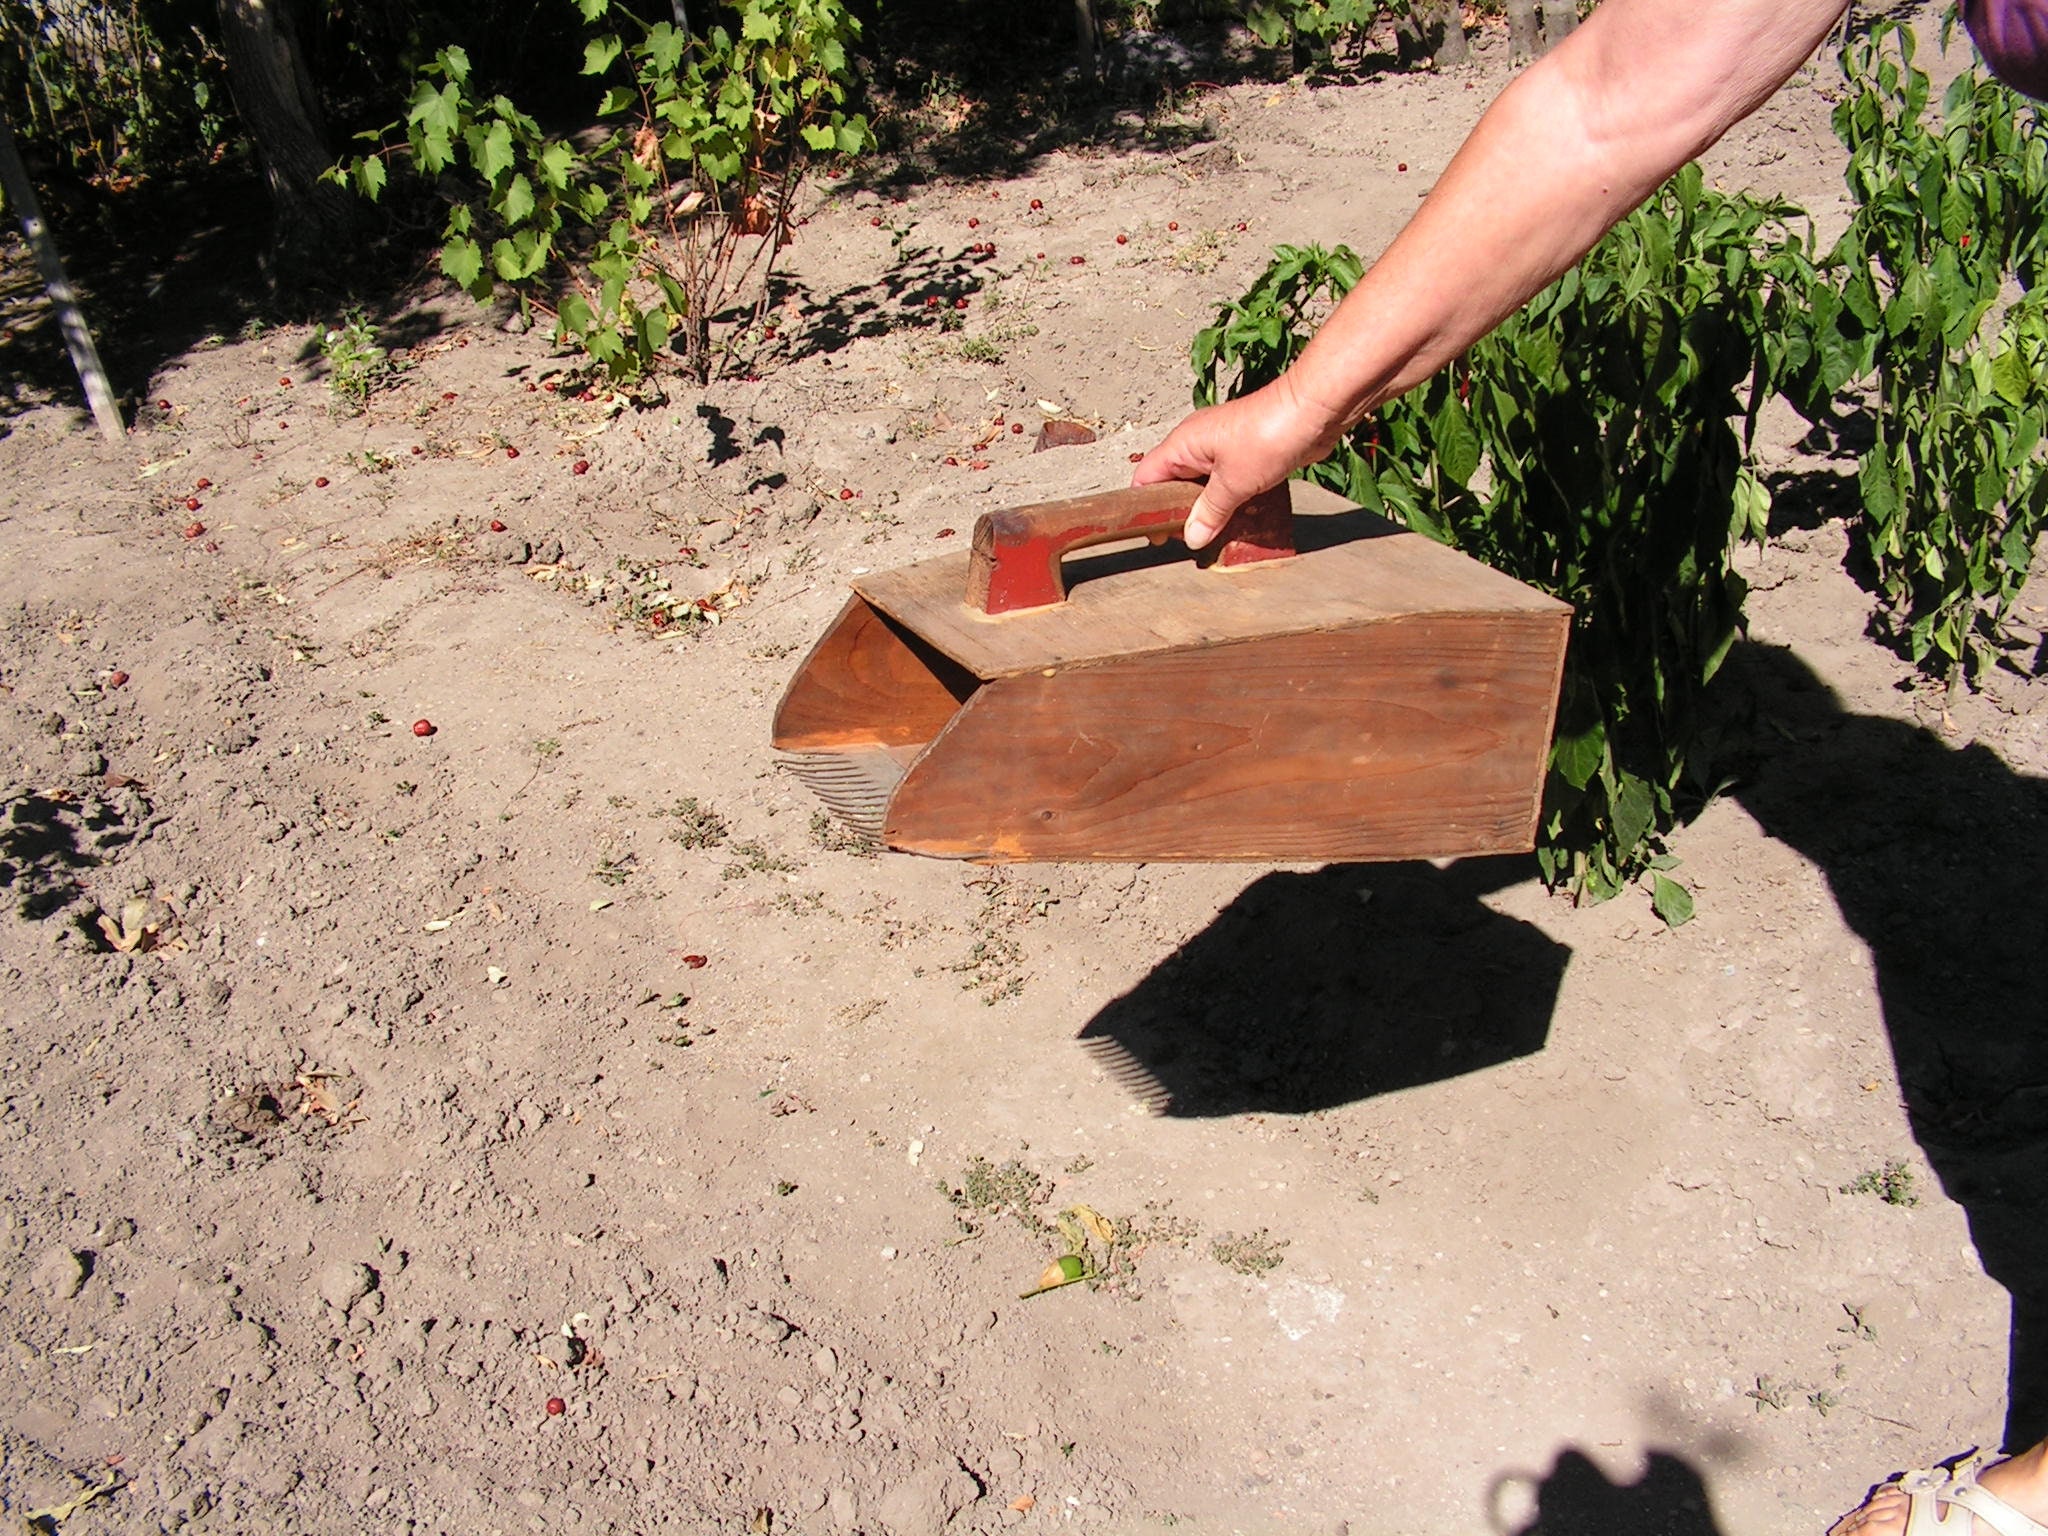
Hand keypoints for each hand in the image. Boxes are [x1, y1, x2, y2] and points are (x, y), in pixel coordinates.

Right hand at [1130, 375, 1342, 548]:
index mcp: (1183, 443)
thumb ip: (1209, 512)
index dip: (1147, 507)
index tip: (1158, 535)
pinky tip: (1238, 520)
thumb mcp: (1234, 483)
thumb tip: (1191, 538)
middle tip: (1190, 540)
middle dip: (1180, 512)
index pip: (1147, 476)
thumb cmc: (1269, 435)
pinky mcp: (1246, 453)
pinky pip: (1228, 482)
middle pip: (1174, 483)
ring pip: (1203, 485)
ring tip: (1213, 536)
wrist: (1313, 410)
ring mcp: (1222, 447)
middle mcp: (1198, 443)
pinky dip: (1229, 501)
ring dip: (1208, 509)